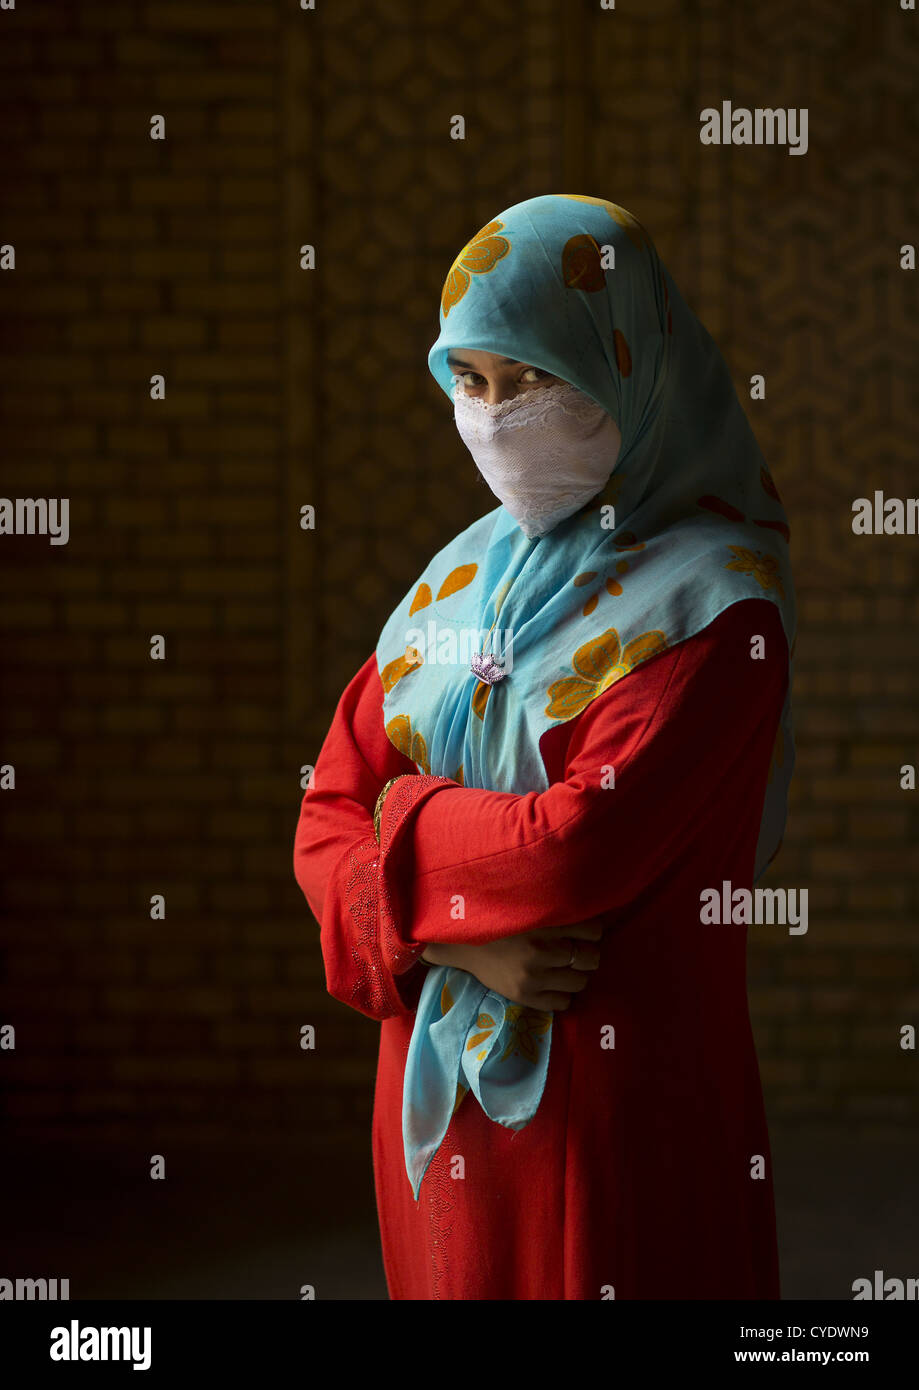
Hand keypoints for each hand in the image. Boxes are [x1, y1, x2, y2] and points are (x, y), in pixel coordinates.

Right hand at [421, 917, 605, 1011]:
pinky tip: (554, 984)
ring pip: (580, 982)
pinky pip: (563, 1002)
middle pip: (590, 958)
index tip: (584, 933)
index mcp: (543, 925)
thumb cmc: (499, 923)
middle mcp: (540, 952)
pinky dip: (564, 994)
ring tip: (566, 969)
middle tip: (578, 952)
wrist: (464, 945)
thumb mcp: (529, 910)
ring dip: (577, 975)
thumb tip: (593, 915)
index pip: (592, 931)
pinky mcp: (525, 997)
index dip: (593, 932)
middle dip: (588, 955)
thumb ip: (557, 911)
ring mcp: (533, 977)